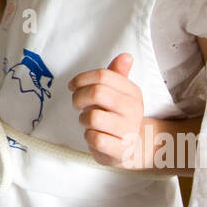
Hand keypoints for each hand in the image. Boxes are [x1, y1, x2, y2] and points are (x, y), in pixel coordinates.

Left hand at [70, 53, 146, 167]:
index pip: (103, 75)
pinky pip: (94, 139)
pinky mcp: (121, 150)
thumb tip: (125, 56)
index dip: (81, 79)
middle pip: (97, 92)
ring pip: (92, 117)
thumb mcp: (119, 94)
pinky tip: (94, 136)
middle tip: (77, 104)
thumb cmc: (118, 117)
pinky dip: (88, 137)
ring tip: (89, 122)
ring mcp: (128, 130)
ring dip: (83, 119)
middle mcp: (133, 109)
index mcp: (132, 91)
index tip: (72, 86)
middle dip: (79, 97)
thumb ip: (117, 75)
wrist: (133, 148)